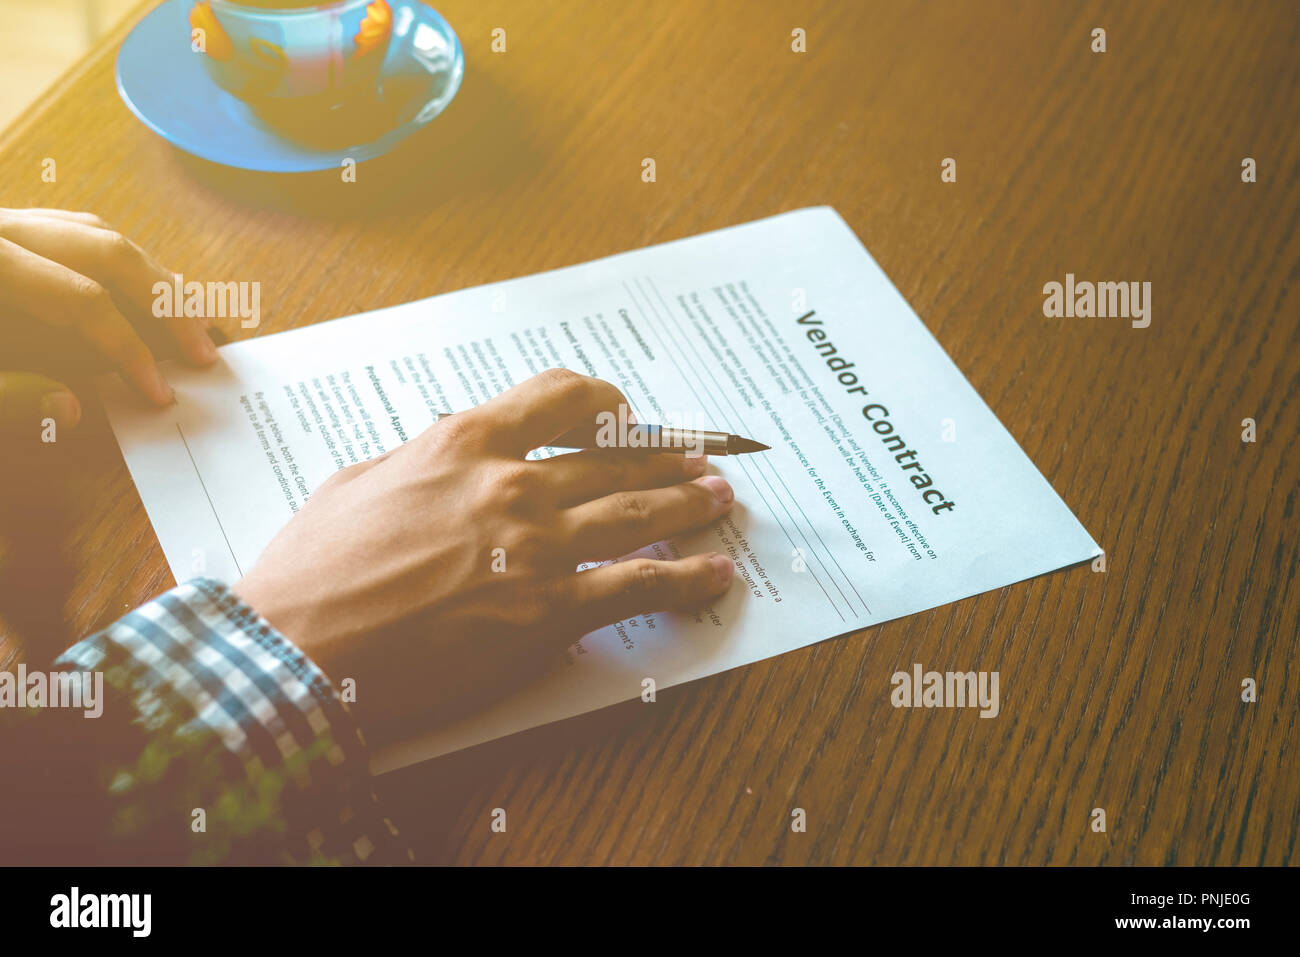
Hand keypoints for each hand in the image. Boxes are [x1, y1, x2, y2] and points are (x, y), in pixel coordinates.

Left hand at [0, 208, 217, 434]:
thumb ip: (9, 395)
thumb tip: (70, 409)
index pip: (85, 301)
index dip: (129, 349)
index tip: (159, 392)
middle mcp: (6, 232)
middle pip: (109, 252)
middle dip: (166, 304)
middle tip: (202, 351)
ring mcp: (6, 221)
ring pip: (97, 232)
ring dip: (149, 276)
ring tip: (186, 320)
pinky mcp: (6, 227)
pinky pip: (75, 229)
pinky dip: (115, 258)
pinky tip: (136, 286)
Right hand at [232, 370, 736, 743]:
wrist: (297, 652)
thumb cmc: (312, 572)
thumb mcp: (358, 483)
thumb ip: (421, 464)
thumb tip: (453, 462)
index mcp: (464, 443)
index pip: (559, 398)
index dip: (603, 402)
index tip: (623, 413)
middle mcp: (512, 484)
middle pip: (614, 459)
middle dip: (665, 457)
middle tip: (700, 460)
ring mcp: (537, 547)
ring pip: (639, 513)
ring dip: (690, 504)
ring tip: (720, 499)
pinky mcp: (550, 611)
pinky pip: (640, 586)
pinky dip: (687, 579)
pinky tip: (714, 575)